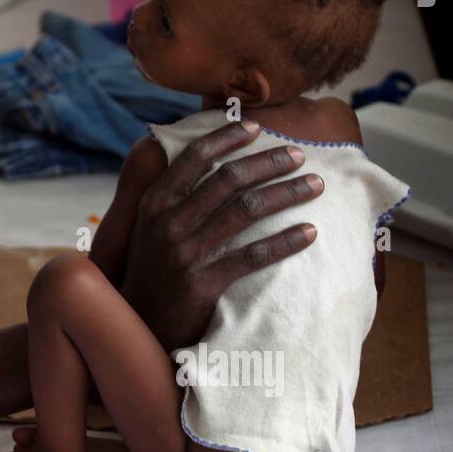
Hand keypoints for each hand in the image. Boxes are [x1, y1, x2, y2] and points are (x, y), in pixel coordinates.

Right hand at [124, 120, 323, 349]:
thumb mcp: (148, 228)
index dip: (227, 138)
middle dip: (269, 161)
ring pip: (246, 210)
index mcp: (154, 203)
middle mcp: (168, 222)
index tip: (256, 127)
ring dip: (286, 193)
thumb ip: (172, 198)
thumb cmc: (151, 270)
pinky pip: (254, 255)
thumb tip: (208, 162)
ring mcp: (185, 253)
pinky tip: (310, 232)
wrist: (137, 324)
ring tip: (315, 185)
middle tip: (299, 155)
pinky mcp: (203, 283)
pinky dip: (286, 241)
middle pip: (228, 178)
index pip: (194, 157)